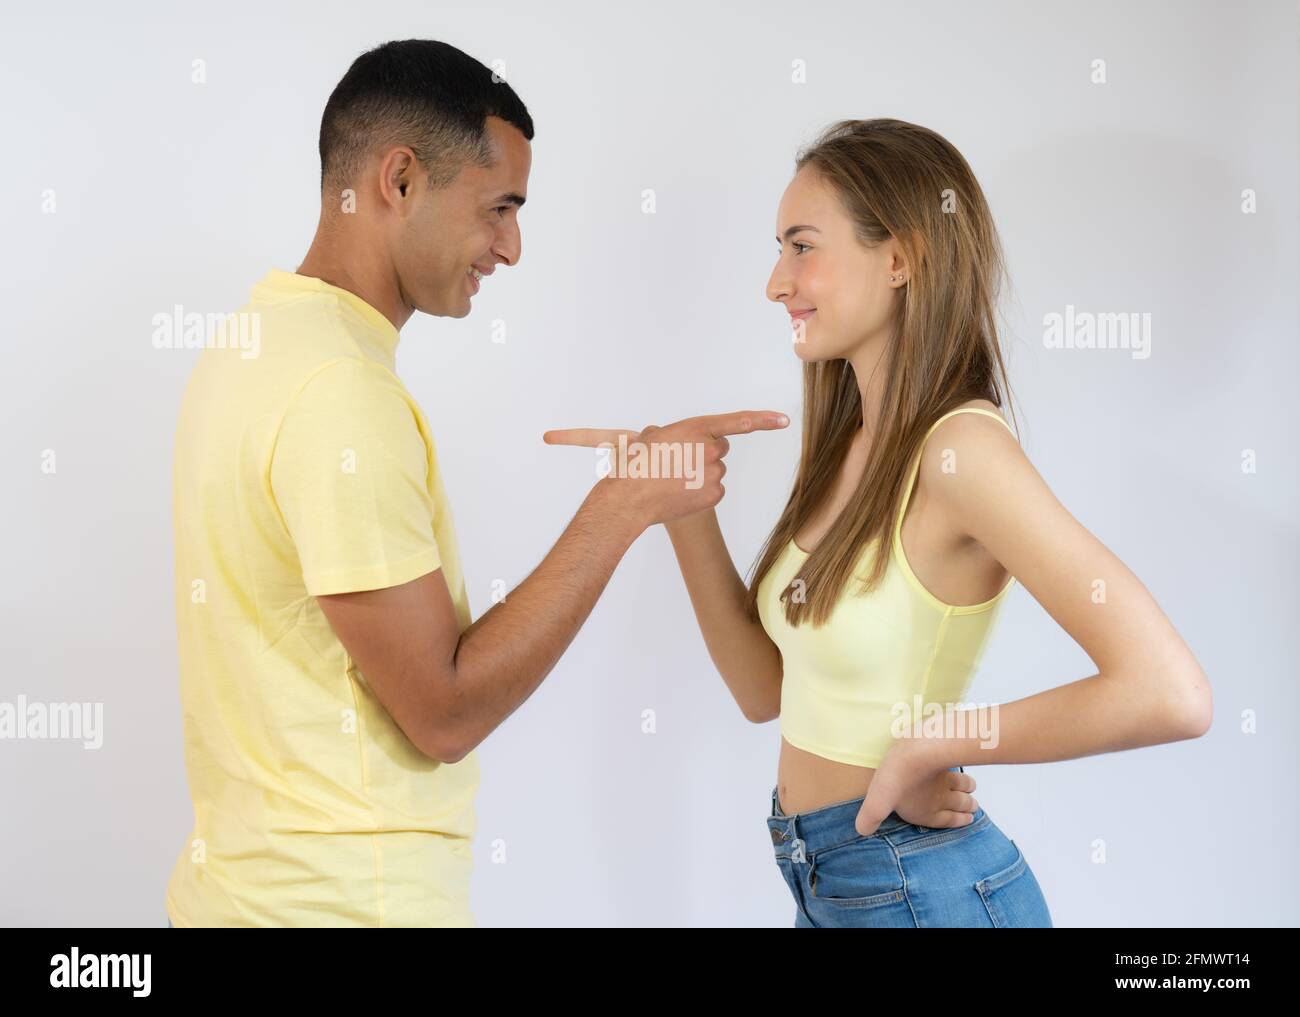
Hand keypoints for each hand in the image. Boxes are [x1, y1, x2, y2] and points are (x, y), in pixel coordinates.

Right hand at [543, 410, 788, 528]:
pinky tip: (679, 493)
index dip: (764, 419)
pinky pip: (713, 489)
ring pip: (714, 470)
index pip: (738, 421)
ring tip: (672, 480)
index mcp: (696, 429)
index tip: (783, 420)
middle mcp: (710, 450)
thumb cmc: (634, 466)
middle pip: (719, 448)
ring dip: (698, 473)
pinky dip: (700, 491)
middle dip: (703, 452)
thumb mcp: (650, 437)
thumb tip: (668, 438)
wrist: (630, 499)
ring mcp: (714, 474)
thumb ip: (671, 433)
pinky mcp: (714, 494)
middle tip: (678, 462)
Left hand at [854, 737, 977, 835]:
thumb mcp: (878, 803)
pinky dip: (965, 772)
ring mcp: (948, 779)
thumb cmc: (896, 779)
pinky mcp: (948, 760)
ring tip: (970, 790)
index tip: (969, 819)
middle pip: (962, 804)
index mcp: (928, 812)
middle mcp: (943, 798)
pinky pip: (961, 768)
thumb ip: (871, 817)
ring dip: (968, 789)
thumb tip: (861, 830)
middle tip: (973, 807)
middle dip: (968, 806)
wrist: (916, 751)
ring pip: (965, 786)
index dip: (959, 821)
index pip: (949, 820)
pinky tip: (960, 767)